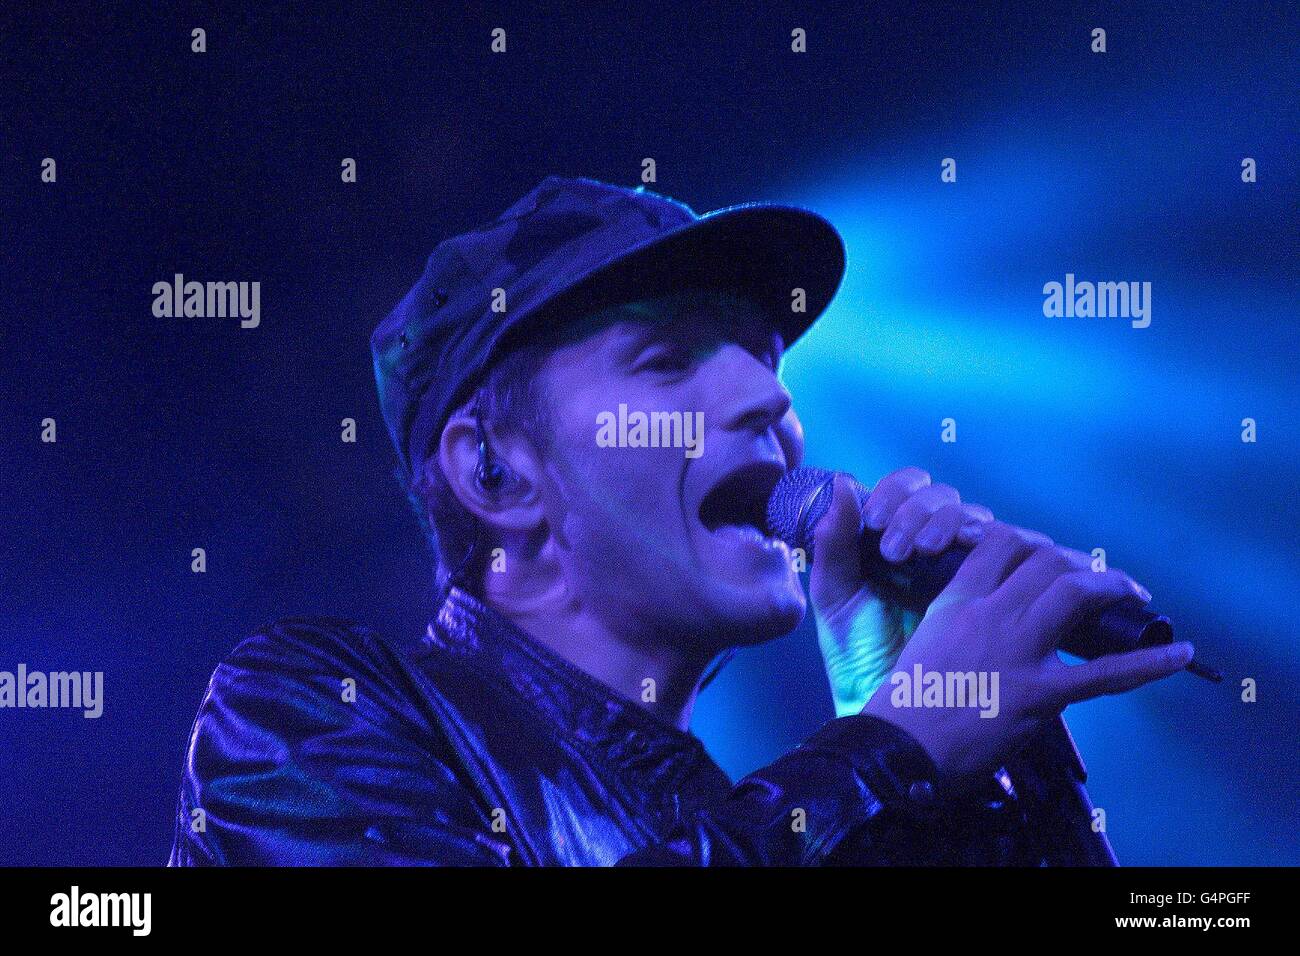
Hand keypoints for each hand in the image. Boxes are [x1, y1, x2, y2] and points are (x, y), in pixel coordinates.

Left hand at [809, 467, 994, 713]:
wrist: (893, 712)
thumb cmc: (860, 655)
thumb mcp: (837, 599)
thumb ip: (833, 542)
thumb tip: (841, 480)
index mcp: (895, 536)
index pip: (906, 489)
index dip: (896, 494)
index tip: (876, 522)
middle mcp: (934, 543)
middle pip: (944, 499)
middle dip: (921, 512)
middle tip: (899, 549)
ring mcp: (968, 564)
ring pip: (976, 518)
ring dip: (953, 524)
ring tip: (928, 553)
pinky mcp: (998, 589)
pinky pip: (1011, 552)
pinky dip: (997, 546)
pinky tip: (974, 560)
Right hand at [860, 521, 1193, 792]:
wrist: (900, 748)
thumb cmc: (907, 699)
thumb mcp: (927, 636)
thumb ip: (964, 614)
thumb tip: (1003, 608)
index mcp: (957, 601)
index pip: (1001, 542)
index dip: (1033, 540)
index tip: (1049, 554)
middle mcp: (990, 616)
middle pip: (1046, 559)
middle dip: (1079, 561)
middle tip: (1096, 576)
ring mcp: (1017, 653)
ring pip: (1074, 592)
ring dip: (1111, 585)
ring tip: (1132, 592)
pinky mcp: (1040, 695)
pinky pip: (1105, 674)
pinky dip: (1149, 664)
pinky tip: (1179, 655)